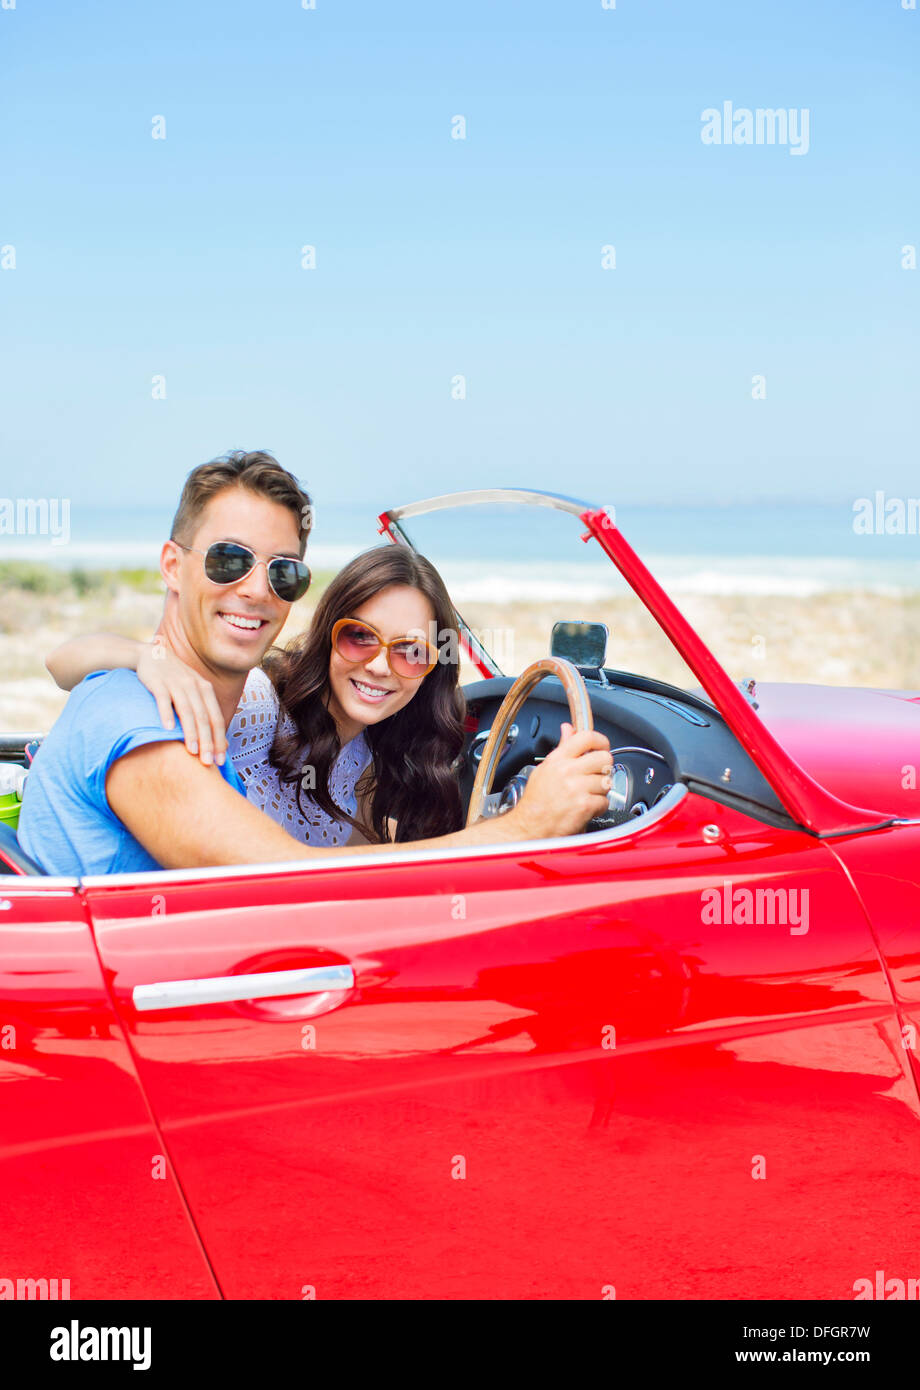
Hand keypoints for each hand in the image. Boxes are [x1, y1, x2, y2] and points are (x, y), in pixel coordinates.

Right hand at [135, 641, 227, 766]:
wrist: (152, 655)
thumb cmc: (175, 680)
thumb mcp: (194, 691)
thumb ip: (205, 712)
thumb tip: (218, 741)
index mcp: (205, 690)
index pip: (216, 719)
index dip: (219, 740)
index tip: (220, 761)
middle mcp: (194, 686)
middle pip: (204, 717)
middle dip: (207, 741)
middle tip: (208, 762)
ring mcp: (176, 684)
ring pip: (187, 711)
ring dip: (190, 732)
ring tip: (192, 751)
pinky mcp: (158, 683)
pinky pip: (163, 700)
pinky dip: (166, 714)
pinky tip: (167, 729)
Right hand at [511, 721, 612, 838]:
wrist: (530, 827)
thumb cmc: (536, 802)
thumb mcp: (545, 769)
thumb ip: (562, 748)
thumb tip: (568, 729)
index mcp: (558, 759)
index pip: (586, 737)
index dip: (601, 741)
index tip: (602, 747)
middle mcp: (567, 771)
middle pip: (604, 758)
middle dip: (604, 768)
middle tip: (596, 775)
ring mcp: (577, 788)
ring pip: (607, 781)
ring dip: (601, 790)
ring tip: (587, 795)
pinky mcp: (584, 805)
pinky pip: (605, 801)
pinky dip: (598, 807)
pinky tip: (586, 808)